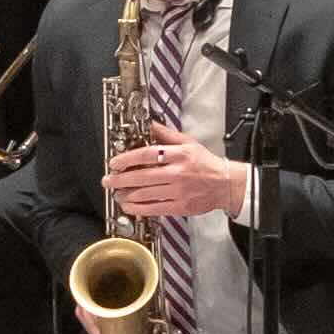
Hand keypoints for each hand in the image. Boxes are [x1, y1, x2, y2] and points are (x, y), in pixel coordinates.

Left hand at [108, 134, 247, 222]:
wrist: (225, 184)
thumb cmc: (206, 163)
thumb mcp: (188, 143)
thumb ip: (166, 134)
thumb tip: (149, 124)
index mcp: (179, 155)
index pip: (147, 154)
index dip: (127, 158)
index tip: (115, 162)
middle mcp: (178, 173)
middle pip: (143, 176)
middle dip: (120, 179)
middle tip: (108, 180)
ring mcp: (178, 191)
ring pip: (146, 194)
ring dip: (126, 194)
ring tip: (116, 193)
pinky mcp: (180, 207)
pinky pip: (154, 209)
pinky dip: (138, 208)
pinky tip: (128, 206)